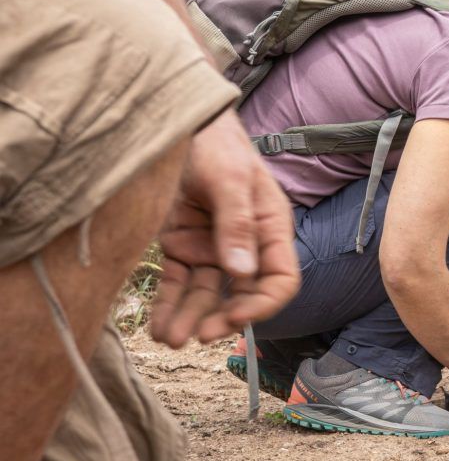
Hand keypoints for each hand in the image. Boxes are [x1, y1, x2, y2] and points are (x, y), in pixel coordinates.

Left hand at [151, 111, 299, 347]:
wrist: (173, 120)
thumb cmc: (215, 142)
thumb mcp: (231, 178)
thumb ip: (237, 225)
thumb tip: (243, 272)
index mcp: (270, 227)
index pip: (279, 279)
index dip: (262, 304)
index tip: (235, 319)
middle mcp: (244, 243)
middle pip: (240, 294)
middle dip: (220, 318)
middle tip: (197, 335)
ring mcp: (210, 246)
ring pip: (204, 294)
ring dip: (190, 318)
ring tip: (169, 339)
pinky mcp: (178, 245)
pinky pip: (175, 283)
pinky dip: (167, 305)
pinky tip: (157, 327)